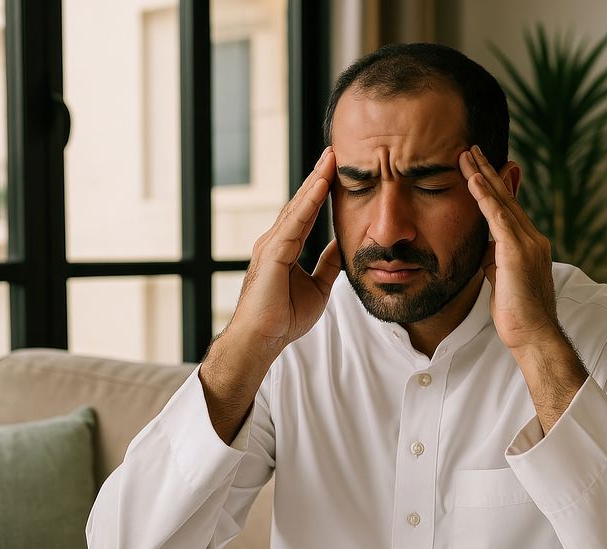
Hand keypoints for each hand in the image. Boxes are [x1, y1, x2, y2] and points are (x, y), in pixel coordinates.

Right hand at [201, 146, 339, 443]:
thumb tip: (343, 247)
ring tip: (331, 158)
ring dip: (315, 182)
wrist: (263, 340)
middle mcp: (275, 241)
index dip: (322, 190)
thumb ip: (328, 265)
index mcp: (285, 247)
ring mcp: (270, 245)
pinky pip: (294, 224)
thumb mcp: (318, 287)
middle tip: (335, 151)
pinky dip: (308, 203)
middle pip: (301, 202)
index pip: (307, 212)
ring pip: (297, 207)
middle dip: (318, 176)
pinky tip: (321, 186)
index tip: (338, 168)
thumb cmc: (284, 317)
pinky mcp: (271, 254)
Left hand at [459, 145, 558, 352]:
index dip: (493, 185)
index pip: (508, 207)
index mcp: (529, 244)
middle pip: (507, 197)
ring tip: (467, 155)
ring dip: (483, 176)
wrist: (533, 334)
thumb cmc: (517, 313)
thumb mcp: (501, 278)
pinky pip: (498, 218)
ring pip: (502, 201)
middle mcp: (532, 238)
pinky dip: (485, 197)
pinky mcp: (517, 252)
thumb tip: (484, 248)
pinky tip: (473, 180)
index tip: (479, 167)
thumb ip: (494, 258)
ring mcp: (528, 243)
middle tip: (472, 148)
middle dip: (488, 171)